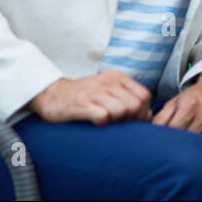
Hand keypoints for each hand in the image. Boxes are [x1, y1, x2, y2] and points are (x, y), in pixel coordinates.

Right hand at [28, 72, 152, 124]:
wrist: (52, 94)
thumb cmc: (84, 95)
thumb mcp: (108, 90)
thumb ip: (128, 98)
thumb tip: (149, 116)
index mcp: (117, 77)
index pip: (144, 95)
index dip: (143, 112)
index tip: (134, 120)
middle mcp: (108, 82)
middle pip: (135, 104)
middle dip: (132, 119)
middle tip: (121, 124)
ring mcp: (95, 92)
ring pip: (122, 110)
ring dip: (117, 121)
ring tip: (107, 122)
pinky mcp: (82, 104)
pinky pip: (103, 117)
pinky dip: (102, 123)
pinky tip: (95, 122)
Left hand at [152, 74, 201, 145]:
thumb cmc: (195, 97)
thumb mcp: (176, 101)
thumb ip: (162, 116)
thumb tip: (150, 134)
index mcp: (190, 106)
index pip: (173, 130)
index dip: (165, 139)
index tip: (160, 144)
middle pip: (185, 140)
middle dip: (176, 147)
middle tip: (170, 151)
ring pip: (199, 148)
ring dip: (189, 152)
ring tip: (182, 153)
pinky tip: (197, 151)